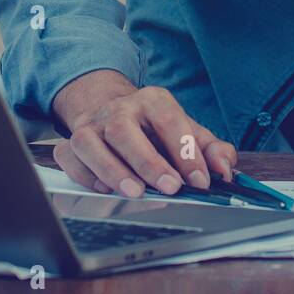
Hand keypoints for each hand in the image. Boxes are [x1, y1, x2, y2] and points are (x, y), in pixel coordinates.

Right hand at [51, 69, 237, 197]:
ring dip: (112, 170)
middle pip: (124, 130)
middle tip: (170, 188)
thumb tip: (224, 170)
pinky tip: (103, 188)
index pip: (169, 120)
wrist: (116, 115)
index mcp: (152, 100)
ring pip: (90, 143)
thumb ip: (213, 151)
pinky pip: (70, 157)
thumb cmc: (157, 131)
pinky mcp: (71, 143)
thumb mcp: (190, 133)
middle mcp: (119, 109)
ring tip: (135, 192)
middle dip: (148, 161)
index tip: (199, 180)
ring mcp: (91, 125)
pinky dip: (84, 174)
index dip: (185, 151)